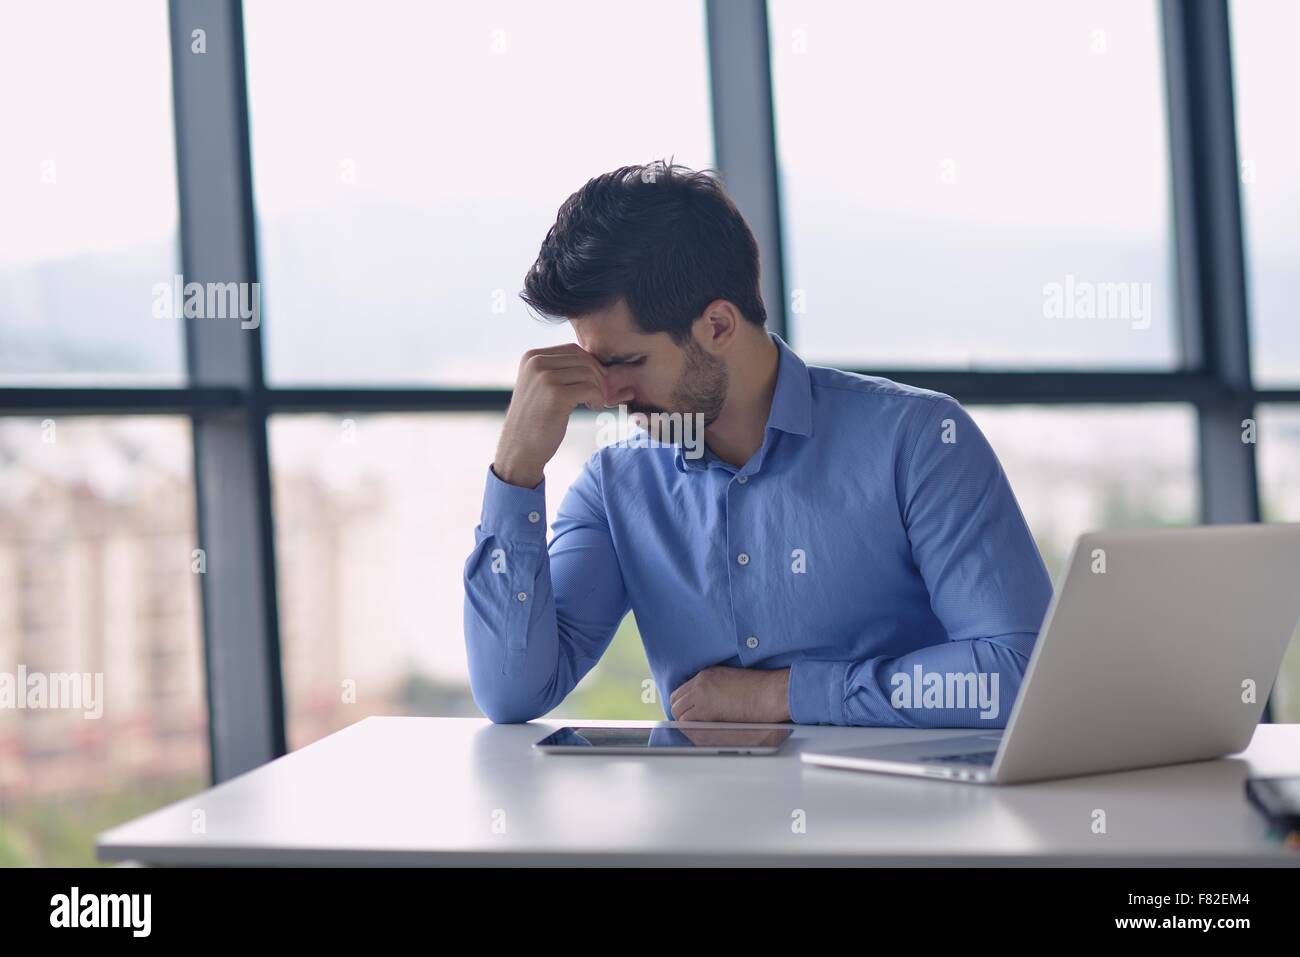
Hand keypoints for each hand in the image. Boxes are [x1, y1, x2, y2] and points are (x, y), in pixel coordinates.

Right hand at [493, 344, 633, 487]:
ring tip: (594, 403)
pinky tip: (593, 408)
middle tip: (598, 395)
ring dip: (598, 389)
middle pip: (583, 359)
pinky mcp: (556, 395)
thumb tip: (595, 360)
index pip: (573, 350)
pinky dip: (598, 398)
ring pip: (589, 374)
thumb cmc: (536, 420)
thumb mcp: (540, 386)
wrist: (519, 449)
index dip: (590, 365)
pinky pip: (590, 389)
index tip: (594, 383)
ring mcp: (545, 378)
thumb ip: (558, 369)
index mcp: (531, 357)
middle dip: (597, 377)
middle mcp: (536, 363)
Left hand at [669, 666, 790, 722]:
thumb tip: (710, 704)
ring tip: (698, 728)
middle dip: (680, 712)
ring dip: (685, 721)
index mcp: (707, 674)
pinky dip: (690, 728)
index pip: (683, 689)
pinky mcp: (706, 708)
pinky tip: (701, 731)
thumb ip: (716, 688)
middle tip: (690, 723)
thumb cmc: (760, 689)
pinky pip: (686, 721)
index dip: (684, 703)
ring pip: (678, 711)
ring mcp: (701, 694)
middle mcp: (701, 681)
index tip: (689, 712)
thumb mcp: (732, 680)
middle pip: (675, 699)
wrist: (769, 692)